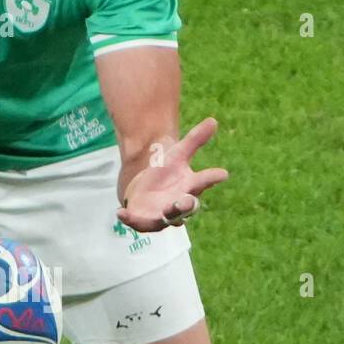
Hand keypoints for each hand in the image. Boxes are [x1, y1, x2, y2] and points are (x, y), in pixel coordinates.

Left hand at [118, 117, 227, 232]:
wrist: (146, 189)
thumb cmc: (166, 172)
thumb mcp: (177, 153)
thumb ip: (195, 140)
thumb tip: (213, 120)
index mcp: (190, 185)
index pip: (204, 181)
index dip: (213, 177)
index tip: (223, 173)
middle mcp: (180, 203)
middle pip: (187, 207)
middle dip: (186, 205)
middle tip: (186, 202)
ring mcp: (164, 214)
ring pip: (167, 220)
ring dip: (165, 216)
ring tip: (163, 212)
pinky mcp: (146, 221)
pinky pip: (139, 224)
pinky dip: (130, 219)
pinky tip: (120, 212)